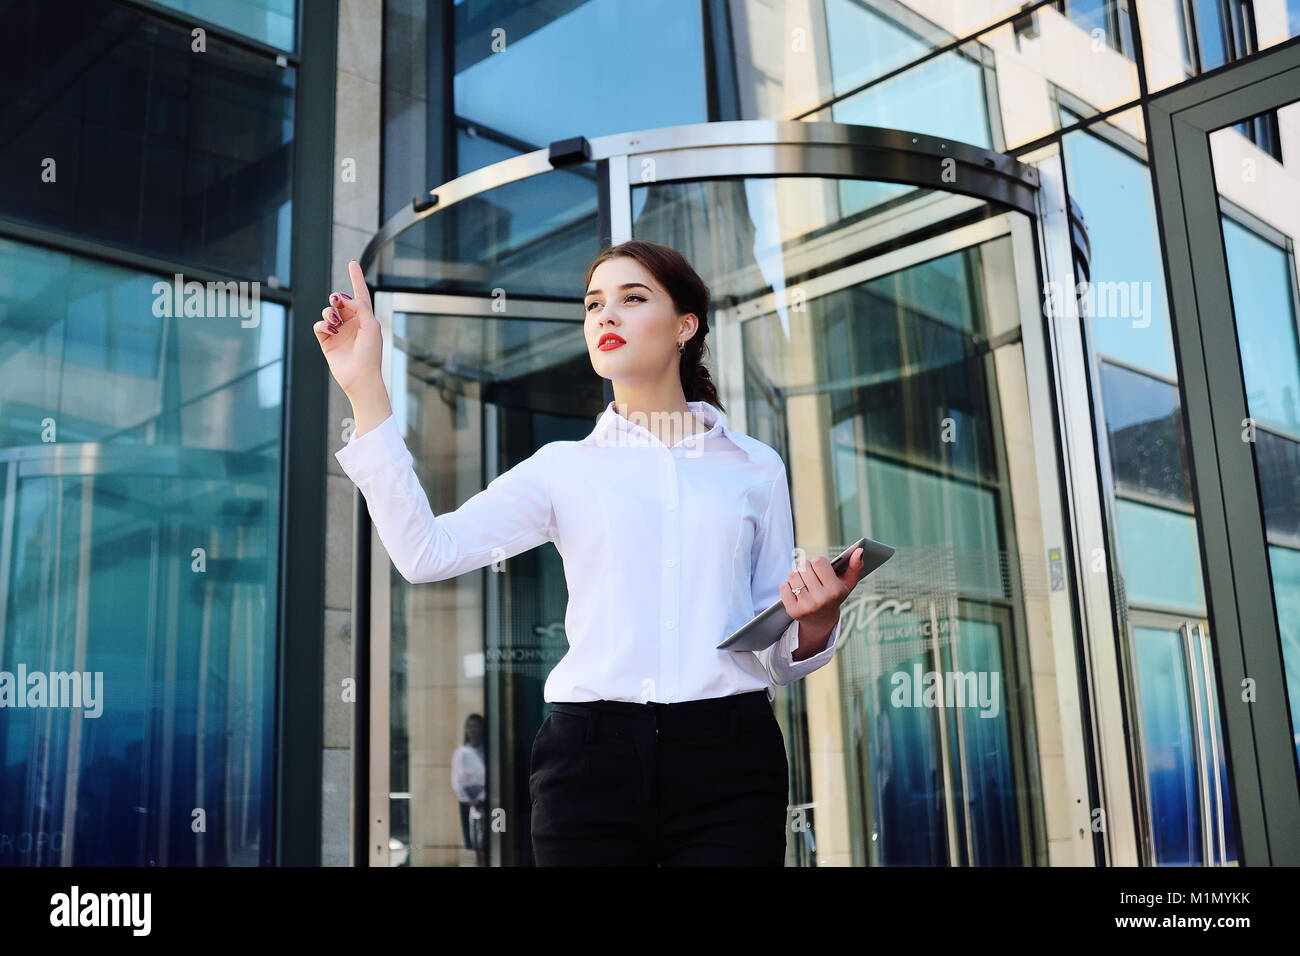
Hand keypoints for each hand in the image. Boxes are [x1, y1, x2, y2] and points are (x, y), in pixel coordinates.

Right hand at [315, 260, 382, 399]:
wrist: (360, 376)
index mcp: (366, 318)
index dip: (356, 278)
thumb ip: (359, 306)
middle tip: (337, 301)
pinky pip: (319, 325)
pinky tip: (331, 331)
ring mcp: (338, 332)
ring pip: (327, 312)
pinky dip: (323, 325)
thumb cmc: (370, 353)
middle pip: (340, 301)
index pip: (360, 293)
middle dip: (337, 298)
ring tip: (335, 322)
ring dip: (330, 312)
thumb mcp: (371, 325)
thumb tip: (343, 298)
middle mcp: (352, 323)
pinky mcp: (326, 341)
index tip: (352, 263)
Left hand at [780, 547, 864, 659]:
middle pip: (804, 567)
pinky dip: (787, 586)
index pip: (819, 562)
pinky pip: (783, 587)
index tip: (822, 569)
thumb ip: (855, 565)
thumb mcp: (847, 582)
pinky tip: (796, 591)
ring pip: (793, 575)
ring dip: (796, 576)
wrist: (821, 620)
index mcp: (835, 590)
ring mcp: (806, 606)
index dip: (819, 563)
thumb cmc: (835, 595)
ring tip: (804, 583)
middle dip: (807, 568)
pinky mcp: (793, 611)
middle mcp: (821, 600)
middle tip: (812, 576)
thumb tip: (859, 550)